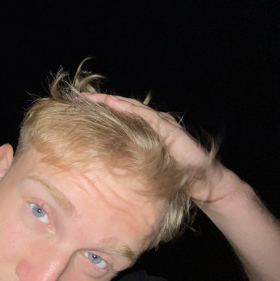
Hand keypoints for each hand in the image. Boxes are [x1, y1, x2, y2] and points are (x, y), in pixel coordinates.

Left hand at [84, 94, 233, 203]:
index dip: (101, 111)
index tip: (79, 110)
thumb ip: (129, 162)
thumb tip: (105, 170)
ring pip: (132, 107)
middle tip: (78, 97)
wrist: (202, 183)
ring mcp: (162, 124)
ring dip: (111, 101)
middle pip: (123, 108)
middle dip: (101, 102)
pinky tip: (113, 104)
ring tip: (91, 98)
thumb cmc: (174, 176)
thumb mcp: (144, 168)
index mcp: (147, 131)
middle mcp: (154, 123)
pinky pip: (146, 117)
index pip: (121, 117)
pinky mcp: (169, 130)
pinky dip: (129, 109)